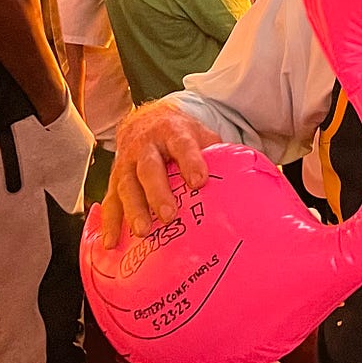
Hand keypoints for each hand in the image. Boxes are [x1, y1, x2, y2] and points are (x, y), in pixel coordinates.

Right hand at [99, 100, 220, 248]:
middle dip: (158, 192)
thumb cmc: (180, 135)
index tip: (199, 182)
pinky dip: (110, 222)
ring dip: (134, 209)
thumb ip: (217, 153)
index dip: (190, 162)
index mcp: (172, 132)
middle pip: (149, 168)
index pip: (182, 145)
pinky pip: (110, 201)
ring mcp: (127, 163)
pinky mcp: (114, 179)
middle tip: (169, 215)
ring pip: (127, 185)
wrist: (146, 120)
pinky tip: (113, 242)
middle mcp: (146, 146)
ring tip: (143, 231)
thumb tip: (250, 176)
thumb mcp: (199, 134)